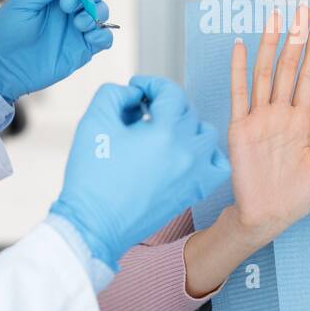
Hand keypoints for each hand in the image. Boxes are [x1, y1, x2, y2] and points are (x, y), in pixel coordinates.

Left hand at [0, 0, 111, 102]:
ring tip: (76, 24)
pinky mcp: (82, 49)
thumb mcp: (26, 3)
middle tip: (66, 6)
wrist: (1, 69)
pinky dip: (103, 35)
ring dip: (94, 13)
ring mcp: (77, 29)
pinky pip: (105, 38)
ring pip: (102, 11)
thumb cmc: (6, 33)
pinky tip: (88, 37)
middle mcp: (69, 8)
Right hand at [50, 75, 229, 270]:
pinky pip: (217, 165)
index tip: (136, 88)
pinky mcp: (194, 191)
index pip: (170, 91)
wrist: (94, 226)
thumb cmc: (91, 176)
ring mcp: (194, 173)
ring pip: (206, 134)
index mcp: (163, 132)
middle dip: (163, 104)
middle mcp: (186, 151)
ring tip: (162, 132)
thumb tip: (136, 94)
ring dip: (186, 126)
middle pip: (186, 110)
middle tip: (140, 111)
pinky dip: (207, 155)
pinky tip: (185, 154)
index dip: (151, 84)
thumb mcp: (93, 122)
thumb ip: (115, 94)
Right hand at [226, 3, 309, 247]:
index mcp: (301, 119)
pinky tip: (242, 46)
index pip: (308, 76)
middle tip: (298, 9)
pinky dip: (240, 68)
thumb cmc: (296, 195)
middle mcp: (279, 113)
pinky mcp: (240, 127)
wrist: (267, 216)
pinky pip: (239, 92)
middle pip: (286, 66)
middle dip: (293, 38)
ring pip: (264, 73)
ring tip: (274, 17)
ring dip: (269, 44)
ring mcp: (258, 117)